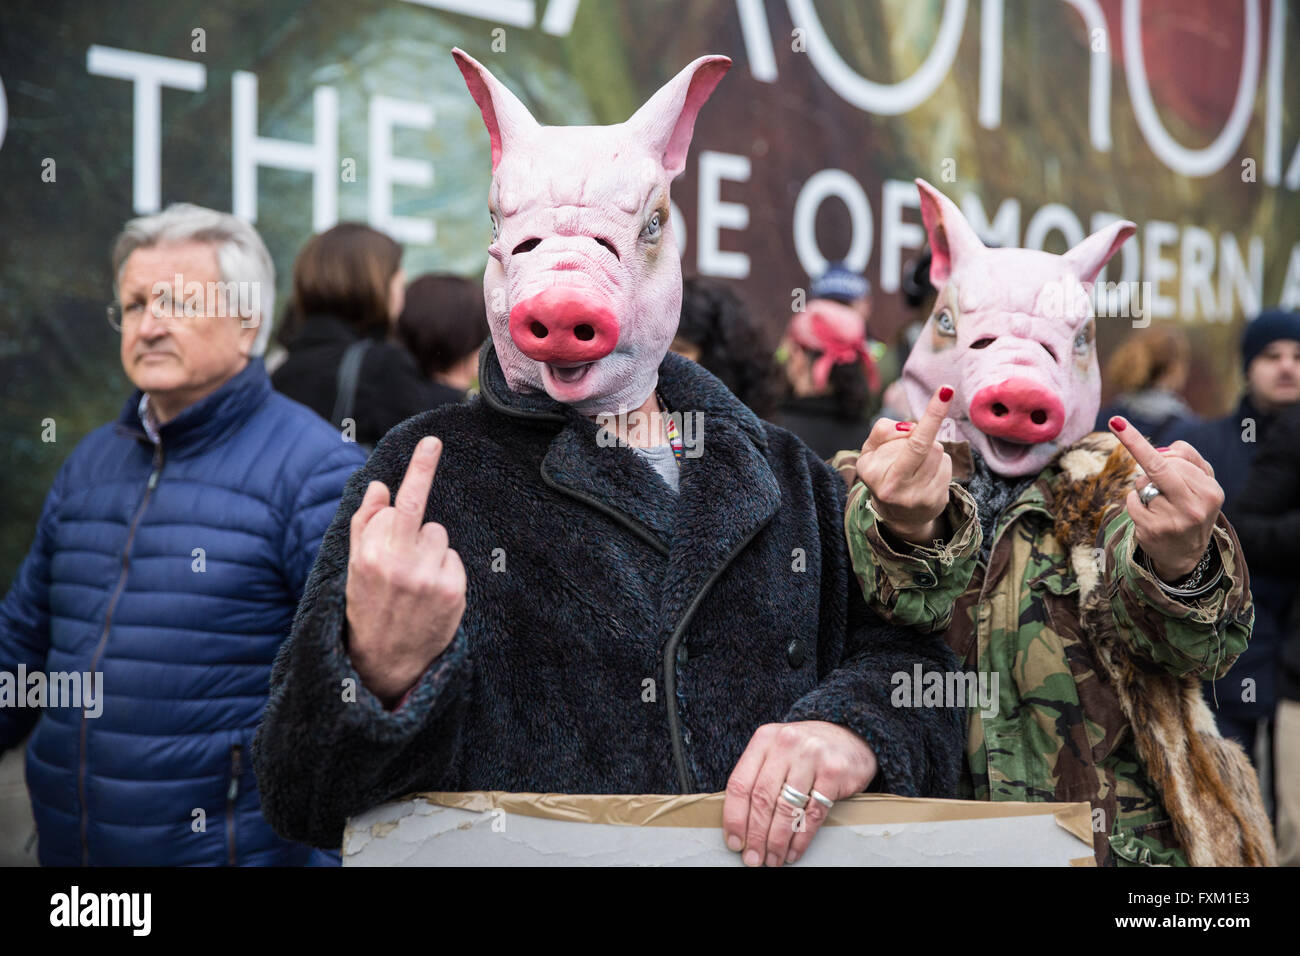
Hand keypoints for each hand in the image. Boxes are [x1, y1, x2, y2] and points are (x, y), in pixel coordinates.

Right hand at [345, 436, 466, 703]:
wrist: (384, 662)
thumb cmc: (366, 605)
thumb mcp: (353, 566)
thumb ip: (365, 523)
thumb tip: (380, 485)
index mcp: (374, 554)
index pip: (404, 501)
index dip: (420, 468)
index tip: (433, 441)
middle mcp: (404, 565)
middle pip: (423, 517)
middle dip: (417, 515)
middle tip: (416, 501)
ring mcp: (432, 580)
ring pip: (440, 537)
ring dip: (429, 551)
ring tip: (412, 582)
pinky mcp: (454, 593)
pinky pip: (454, 560)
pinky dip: (443, 570)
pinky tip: (428, 594)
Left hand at [723, 721, 877, 866]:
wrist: (851, 737)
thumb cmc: (806, 752)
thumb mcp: (777, 751)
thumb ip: (758, 777)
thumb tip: (740, 824)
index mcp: (764, 739)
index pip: (740, 783)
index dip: (734, 818)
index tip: (734, 842)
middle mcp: (786, 743)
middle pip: (762, 799)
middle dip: (756, 836)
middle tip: (753, 859)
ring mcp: (811, 755)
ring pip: (787, 808)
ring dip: (777, 841)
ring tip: (773, 859)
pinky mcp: (834, 771)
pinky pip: (813, 813)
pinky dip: (801, 838)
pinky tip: (794, 852)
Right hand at [856, 385, 954, 543]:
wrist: (896, 515)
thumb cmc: (882, 473)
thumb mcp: (869, 452)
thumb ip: (883, 431)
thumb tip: (912, 427)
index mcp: (875, 474)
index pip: (913, 441)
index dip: (932, 416)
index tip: (947, 391)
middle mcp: (897, 489)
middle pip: (928, 445)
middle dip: (922, 436)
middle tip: (909, 446)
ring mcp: (919, 499)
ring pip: (939, 453)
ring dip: (930, 452)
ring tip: (916, 466)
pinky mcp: (936, 502)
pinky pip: (947, 466)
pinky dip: (939, 465)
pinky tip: (926, 476)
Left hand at [1108, 418, 1223, 580]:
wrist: (1185, 554)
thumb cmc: (1191, 507)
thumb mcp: (1202, 483)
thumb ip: (1187, 458)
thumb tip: (1159, 449)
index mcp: (1211, 491)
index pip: (1177, 456)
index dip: (1141, 441)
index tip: (1115, 422)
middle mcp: (1195, 506)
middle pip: (1158, 466)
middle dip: (1150, 465)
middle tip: (1160, 483)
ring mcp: (1173, 520)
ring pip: (1142, 482)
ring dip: (1144, 487)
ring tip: (1160, 505)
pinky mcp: (1151, 530)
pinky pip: (1131, 500)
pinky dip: (1134, 502)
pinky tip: (1149, 515)